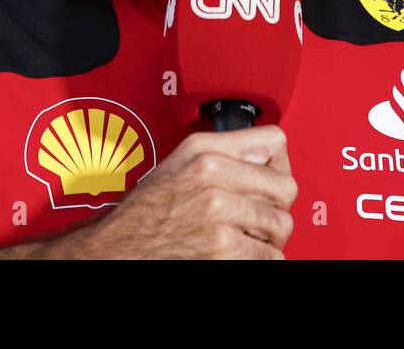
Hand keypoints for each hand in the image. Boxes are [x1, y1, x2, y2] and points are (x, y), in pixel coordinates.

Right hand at [42, 124, 297, 258]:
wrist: (117, 249)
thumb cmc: (144, 212)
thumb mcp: (178, 162)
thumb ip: (222, 151)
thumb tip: (265, 153)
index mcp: (206, 152)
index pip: (274, 143)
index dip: (276, 164)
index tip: (268, 179)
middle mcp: (214, 178)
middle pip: (286, 188)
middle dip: (276, 206)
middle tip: (258, 217)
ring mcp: (219, 215)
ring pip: (282, 225)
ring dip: (268, 238)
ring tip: (245, 237)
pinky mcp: (222, 250)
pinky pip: (270, 258)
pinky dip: (259, 260)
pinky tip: (237, 254)